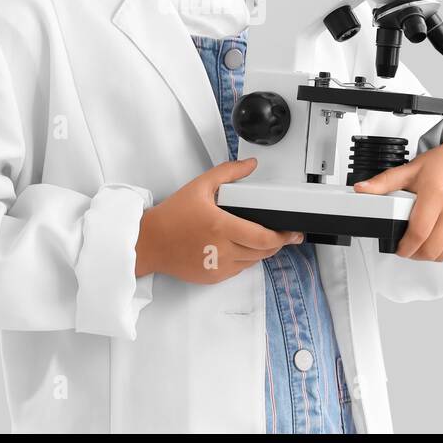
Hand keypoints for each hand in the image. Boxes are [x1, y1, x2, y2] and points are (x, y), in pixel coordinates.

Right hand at [136, 157, 302, 283]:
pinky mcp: (212, 277)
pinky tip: (238, 247)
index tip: (293, 232)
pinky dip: (244, 259)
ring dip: (260, 251)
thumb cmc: (171, 216)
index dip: (283, 237)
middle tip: (282, 234)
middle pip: (263, 252)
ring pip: (253, 262)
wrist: (149, 242)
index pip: (263, 238)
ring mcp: (217, 267)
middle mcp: (221, 250)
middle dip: (276, 243)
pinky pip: (238, 270)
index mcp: (220, 226)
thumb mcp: (199, 186)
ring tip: (258, 237)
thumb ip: (228, 172)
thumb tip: (250, 165)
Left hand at [353, 138, 442, 260]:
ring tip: (419, 246)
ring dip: (429, 255)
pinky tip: (435, 241)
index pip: (418, 232)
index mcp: (435, 193)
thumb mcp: (411, 169)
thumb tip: (361, 189)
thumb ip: (384, 182)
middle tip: (406, 249)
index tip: (398, 248)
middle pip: (431, 248)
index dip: (405, 247)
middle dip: (415, 254)